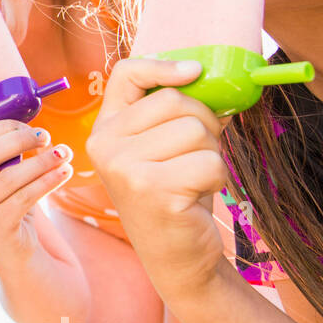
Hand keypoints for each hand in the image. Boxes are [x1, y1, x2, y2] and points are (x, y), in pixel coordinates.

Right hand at [0, 119, 73, 258]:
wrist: (13, 245)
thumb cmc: (12, 201)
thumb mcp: (5, 173)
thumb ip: (10, 152)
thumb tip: (38, 131)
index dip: (5, 127)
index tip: (32, 128)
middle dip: (20, 141)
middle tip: (47, 137)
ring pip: (9, 178)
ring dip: (40, 163)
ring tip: (64, 154)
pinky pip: (24, 198)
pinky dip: (47, 182)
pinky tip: (64, 173)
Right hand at [86, 58, 228, 298]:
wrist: (175, 256)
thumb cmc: (174, 193)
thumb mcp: (163, 148)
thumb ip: (174, 112)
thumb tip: (210, 77)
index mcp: (105, 129)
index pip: (127, 73)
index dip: (163, 66)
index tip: (195, 72)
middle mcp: (105, 145)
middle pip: (176, 101)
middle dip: (204, 124)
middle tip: (196, 155)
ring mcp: (124, 167)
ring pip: (196, 130)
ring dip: (212, 154)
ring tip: (193, 179)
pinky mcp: (152, 189)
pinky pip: (209, 161)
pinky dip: (217, 178)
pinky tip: (197, 196)